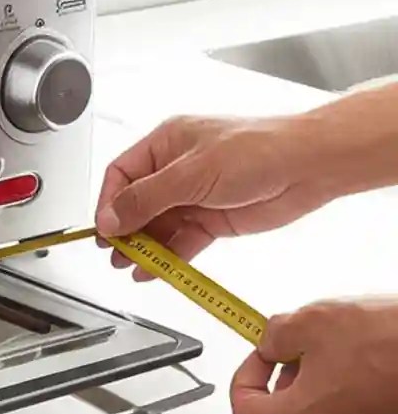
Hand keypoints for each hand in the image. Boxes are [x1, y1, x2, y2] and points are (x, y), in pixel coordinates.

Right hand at [94, 115, 329, 279]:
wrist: (309, 167)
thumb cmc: (257, 150)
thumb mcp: (190, 174)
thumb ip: (147, 199)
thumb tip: (111, 218)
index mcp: (165, 144)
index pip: (121, 175)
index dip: (109, 203)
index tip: (105, 231)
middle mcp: (177, 169)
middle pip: (138, 203)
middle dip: (125, 230)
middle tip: (115, 254)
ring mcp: (195, 195)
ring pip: (159, 225)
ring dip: (145, 247)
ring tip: (133, 267)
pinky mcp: (214, 219)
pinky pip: (183, 240)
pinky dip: (170, 256)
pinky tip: (158, 269)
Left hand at [232, 297, 397, 413]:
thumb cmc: (389, 341)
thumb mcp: (310, 322)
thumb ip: (274, 334)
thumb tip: (268, 340)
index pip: (247, 412)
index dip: (243, 377)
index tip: (258, 354)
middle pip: (284, 405)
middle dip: (283, 365)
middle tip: (296, 336)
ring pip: (318, 397)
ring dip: (315, 363)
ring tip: (333, 333)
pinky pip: (348, 394)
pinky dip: (343, 368)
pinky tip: (357, 343)